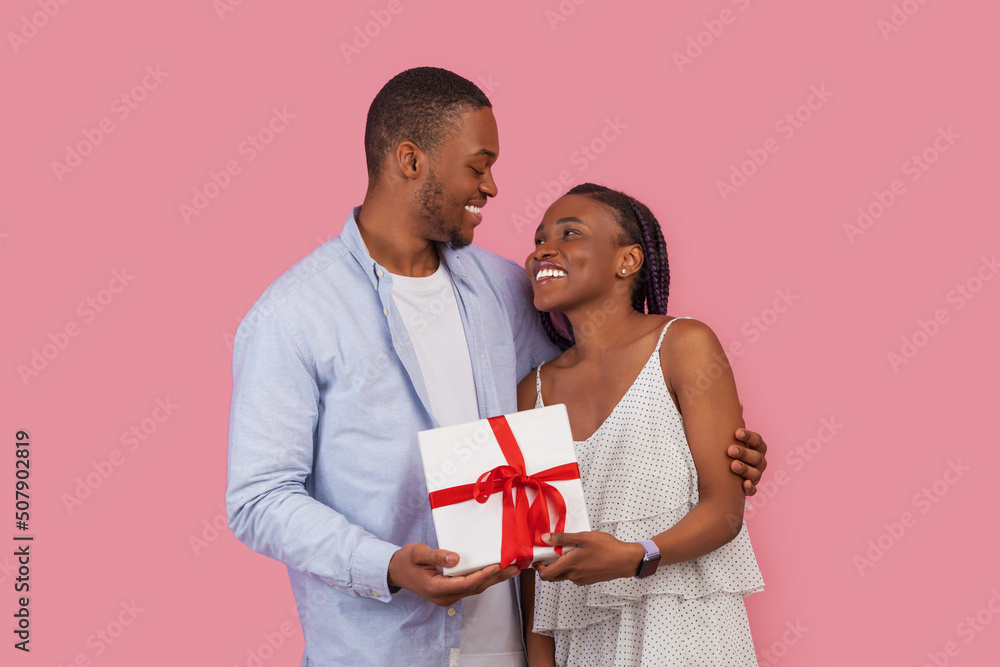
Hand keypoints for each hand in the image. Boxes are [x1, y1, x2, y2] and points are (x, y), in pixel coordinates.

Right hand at [387, 543, 518, 606]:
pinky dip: (484, 578)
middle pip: (475, 588)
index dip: (483, 574)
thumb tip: (455, 558)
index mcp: (436, 589)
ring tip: (512, 570)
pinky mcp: (450, 591)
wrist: (395, 571)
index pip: (466, 583)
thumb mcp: (417, 554)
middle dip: (496, 578)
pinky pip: (470, 586)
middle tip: (514, 568)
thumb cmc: (405, 561)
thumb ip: (436, 556)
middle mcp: (444, 597)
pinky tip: (496, 572)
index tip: (497, 565)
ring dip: (493, 579)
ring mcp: (448, 596)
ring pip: (475, 588)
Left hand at [534, 531, 643, 585]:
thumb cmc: (607, 548)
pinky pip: (575, 575)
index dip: (538, 569)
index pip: (546, 575)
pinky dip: (572, 567)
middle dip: (548, 566)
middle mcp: (574, 576)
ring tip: (568, 550)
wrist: (626, 560)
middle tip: (549, 553)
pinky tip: (580, 555)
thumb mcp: (583, 537)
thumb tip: (545, 538)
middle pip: (553, 576)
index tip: (537, 560)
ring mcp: (581, 579)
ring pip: (564, 575)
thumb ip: (562, 538)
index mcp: (570, 565)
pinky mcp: (589, 579)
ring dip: (561, 565)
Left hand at [728, 422, 766, 495]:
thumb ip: (735, 421)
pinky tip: (743, 486)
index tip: (736, 432)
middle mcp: (759, 461)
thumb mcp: (733, 436)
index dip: (749, 436)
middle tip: (730, 450)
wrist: (726, 470)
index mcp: (756, 447)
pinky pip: (753, 490)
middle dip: (744, 453)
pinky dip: (749, 489)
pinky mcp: (750, 488)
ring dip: (745, 470)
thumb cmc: (731, 449)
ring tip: (732, 466)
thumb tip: (738, 402)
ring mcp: (756, 475)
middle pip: (757, 457)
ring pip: (756, 474)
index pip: (757, 440)